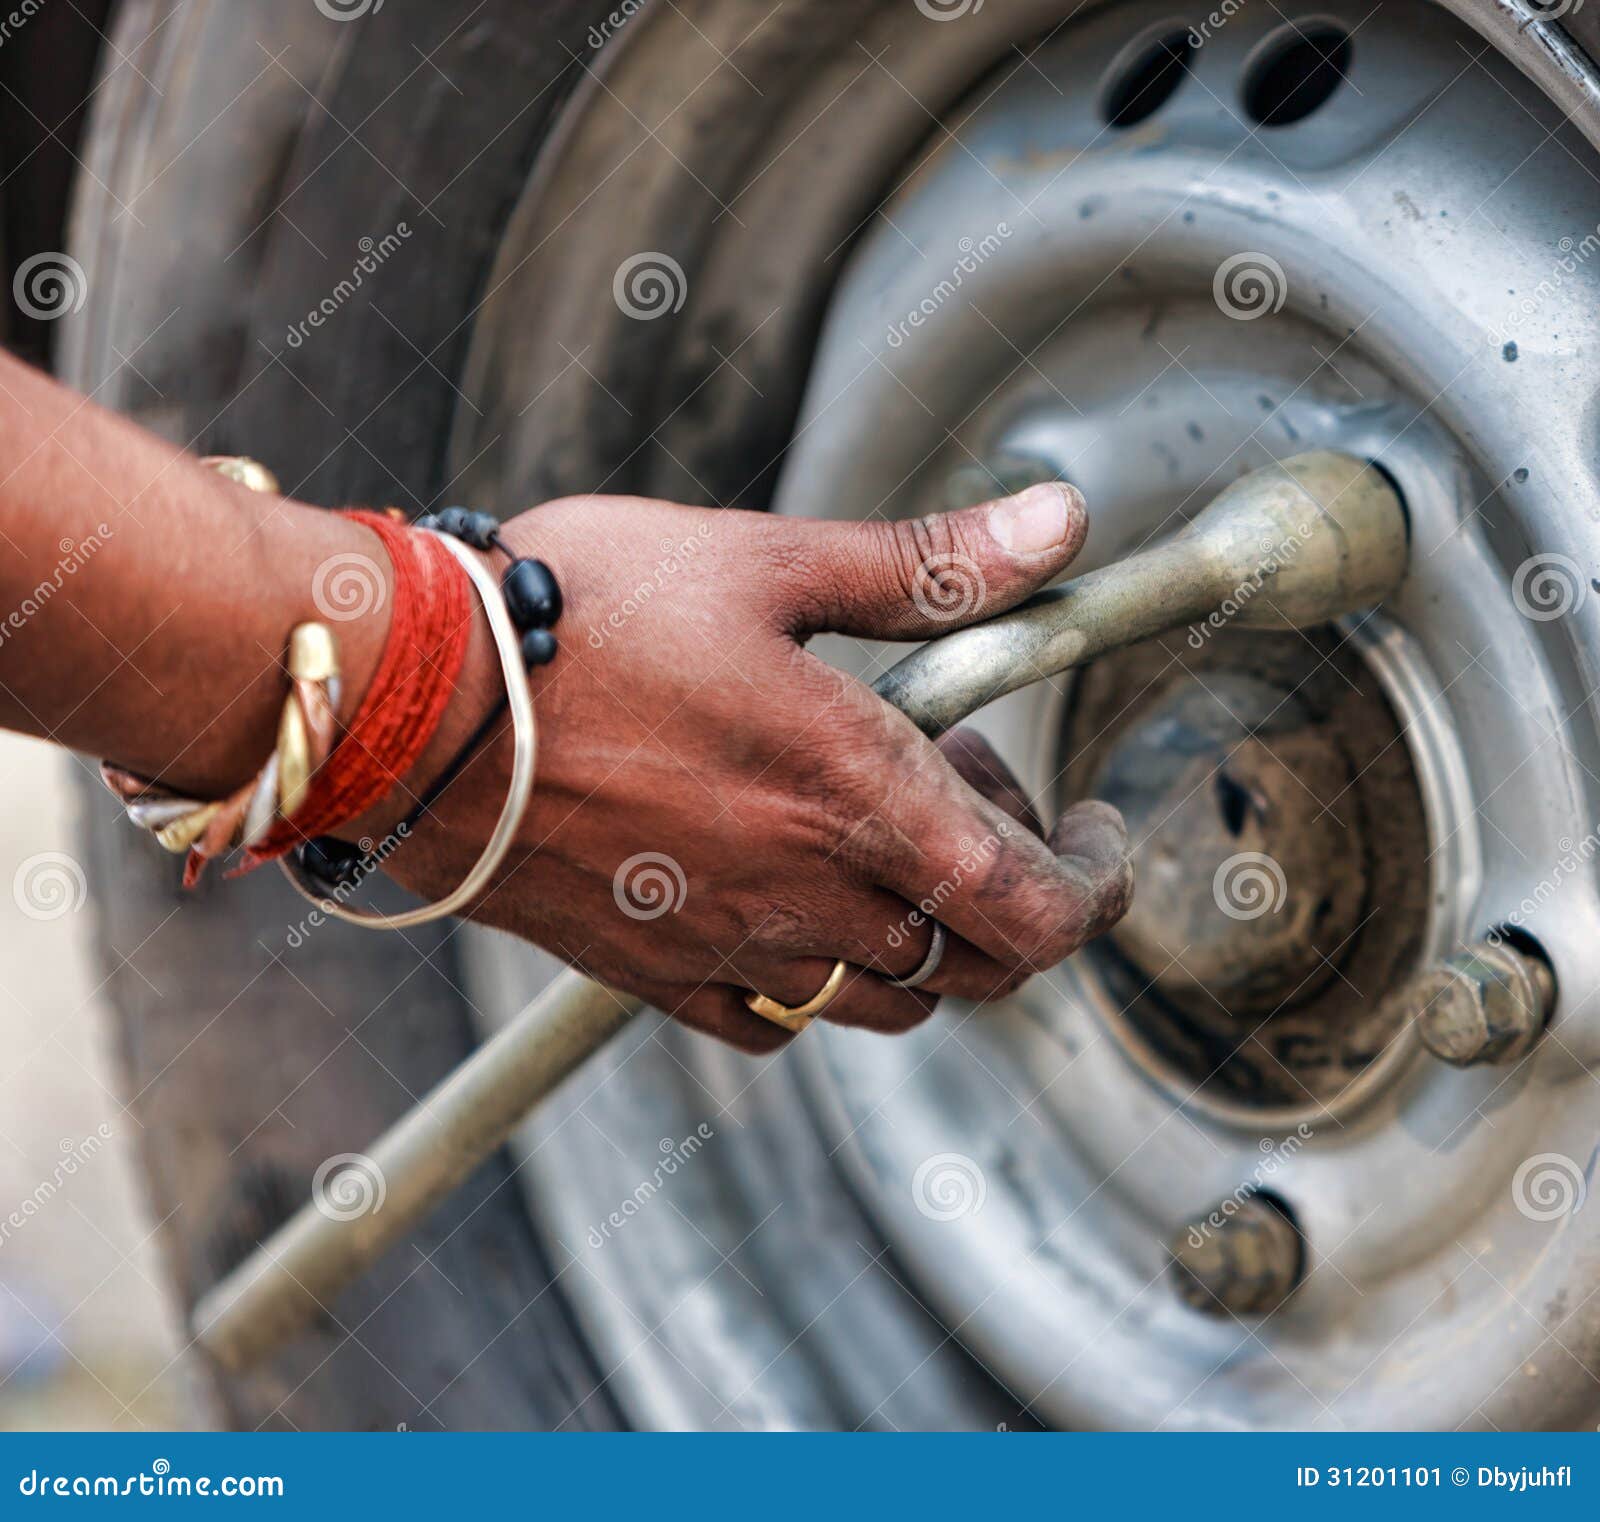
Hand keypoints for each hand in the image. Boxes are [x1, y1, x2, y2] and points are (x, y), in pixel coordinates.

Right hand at [364, 485, 1133, 1051]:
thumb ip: (929, 566)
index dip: (1095, 887)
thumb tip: (1061, 524)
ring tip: (869, 834)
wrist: (407, 705)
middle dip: (1009, 892)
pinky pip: (775, 1025)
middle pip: (978, 964)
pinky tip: (784, 899)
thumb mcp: (768, 564)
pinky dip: (815, 981)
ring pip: (887, 1000)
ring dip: (919, 933)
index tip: (1096, 838)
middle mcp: (808, 893)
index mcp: (857, 792)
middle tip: (964, 791)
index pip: (1037, 905)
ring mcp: (730, 950)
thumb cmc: (579, 616)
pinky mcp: (654, 978)